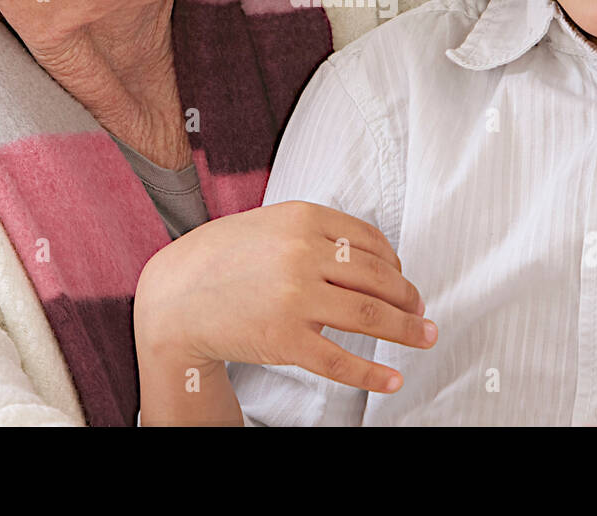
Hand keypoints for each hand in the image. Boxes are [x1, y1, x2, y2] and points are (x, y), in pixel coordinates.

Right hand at [133, 201, 435, 393]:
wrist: (173, 296)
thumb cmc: (219, 258)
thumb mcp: (268, 224)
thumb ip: (314, 232)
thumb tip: (368, 256)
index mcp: (301, 219)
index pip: (370, 240)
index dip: (395, 263)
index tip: (403, 279)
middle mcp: (301, 254)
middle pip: (378, 278)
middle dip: (408, 298)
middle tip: (420, 310)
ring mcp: (294, 297)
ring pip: (370, 316)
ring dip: (406, 330)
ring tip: (423, 336)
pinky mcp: (284, 339)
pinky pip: (341, 360)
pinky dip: (373, 373)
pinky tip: (392, 378)